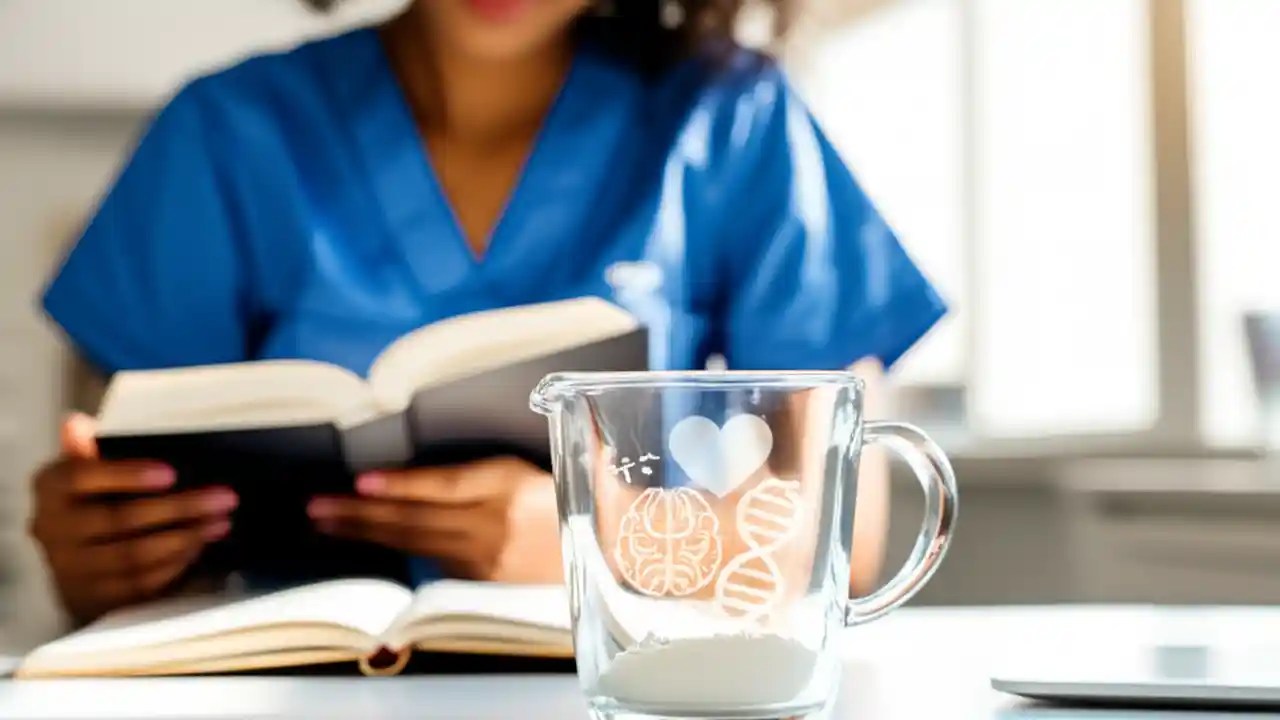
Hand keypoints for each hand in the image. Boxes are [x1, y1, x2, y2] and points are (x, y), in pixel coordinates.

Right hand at [28, 413, 237, 624]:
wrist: (70, 557)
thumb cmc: (90, 498)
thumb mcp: (87, 468)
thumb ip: (89, 448)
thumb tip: (76, 423)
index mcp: (51, 487)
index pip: (82, 477)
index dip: (126, 475)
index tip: (171, 473)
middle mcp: (52, 529)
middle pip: (119, 520)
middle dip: (178, 509)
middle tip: (224, 498)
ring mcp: (70, 568)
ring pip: (133, 556)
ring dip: (184, 539)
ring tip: (220, 522)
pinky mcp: (93, 597)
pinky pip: (139, 584)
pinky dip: (174, 565)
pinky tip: (200, 546)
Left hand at [308, 457, 561, 582]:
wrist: (616, 548)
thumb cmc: (574, 499)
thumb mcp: (532, 468)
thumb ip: (485, 472)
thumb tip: (428, 469)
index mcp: (508, 484)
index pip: (443, 487)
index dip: (400, 486)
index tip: (361, 482)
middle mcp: (495, 524)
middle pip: (418, 520)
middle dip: (362, 514)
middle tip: (318, 507)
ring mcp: (489, 558)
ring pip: (419, 544)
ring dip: (369, 533)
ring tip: (329, 523)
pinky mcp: (486, 582)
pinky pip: (436, 562)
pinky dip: (402, 551)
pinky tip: (372, 543)